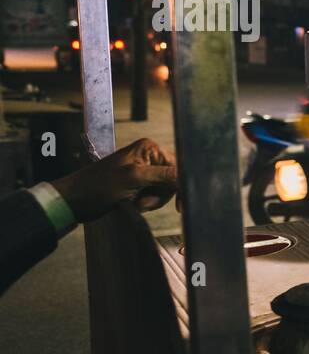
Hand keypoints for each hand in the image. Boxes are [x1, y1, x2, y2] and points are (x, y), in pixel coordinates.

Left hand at [51, 138, 178, 222]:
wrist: (75, 201)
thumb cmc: (97, 186)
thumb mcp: (133, 178)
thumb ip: (163, 175)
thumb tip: (187, 175)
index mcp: (149, 149)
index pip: (179, 167)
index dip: (180, 185)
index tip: (180, 204)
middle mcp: (149, 157)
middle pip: (174, 180)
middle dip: (160, 195)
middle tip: (142, 201)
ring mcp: (144, 172)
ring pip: (165, 191)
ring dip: (152, 201)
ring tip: (134, 203)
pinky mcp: (139, 185)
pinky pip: (155, 197)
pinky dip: (147, 203)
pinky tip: (133, 204)